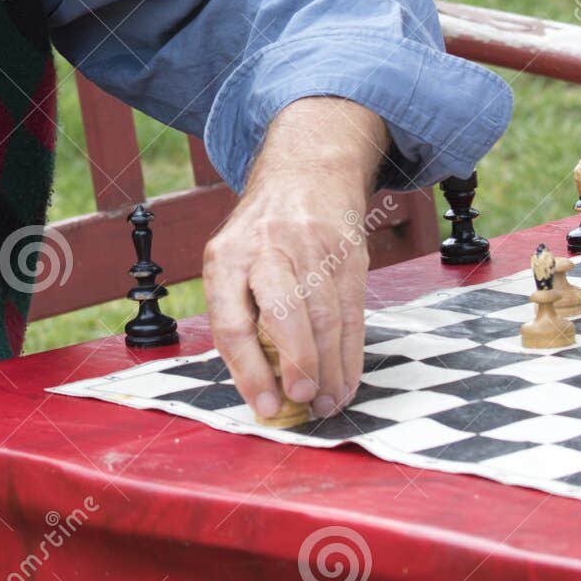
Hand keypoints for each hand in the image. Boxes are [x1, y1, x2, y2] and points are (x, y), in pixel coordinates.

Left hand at [202, 97, 388, 418]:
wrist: (307, 173)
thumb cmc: (261, 234)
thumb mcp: (232, 260)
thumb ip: (240, 314)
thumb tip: (260, 388)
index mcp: (226, 256)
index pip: (233, 322)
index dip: (249, 371)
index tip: (264, 407)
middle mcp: (268, 249)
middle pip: (285, 314)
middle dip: (297, 363)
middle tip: (301, 399)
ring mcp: (313, 249)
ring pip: (325, 319)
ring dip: (329, 370)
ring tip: (325, 403)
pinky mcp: (349, 254)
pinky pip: (353, 314)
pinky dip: (350, 355)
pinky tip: (344, 382)